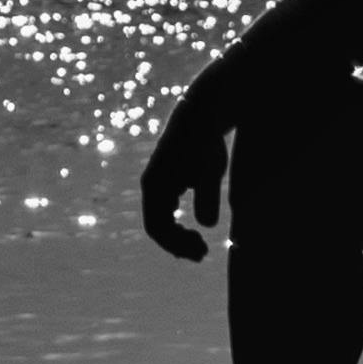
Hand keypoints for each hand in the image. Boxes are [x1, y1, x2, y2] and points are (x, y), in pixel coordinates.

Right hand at [136, 96, 227, 260]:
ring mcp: (162, 183)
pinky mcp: (173, 180)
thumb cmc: (206, 137)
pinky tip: (195, 232)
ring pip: (162, 221)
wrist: (205, 110)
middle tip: (203, 253)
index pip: (156, 226)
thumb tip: (208, 225)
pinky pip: (168, 213)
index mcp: (155, 183)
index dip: (176, 244)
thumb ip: (207, 193)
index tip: (200, 249)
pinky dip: (179, 227)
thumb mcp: (208, 165)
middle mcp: (154, 185)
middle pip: (158, 226)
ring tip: (200, 248)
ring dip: (178, 238)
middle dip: (177, 244)